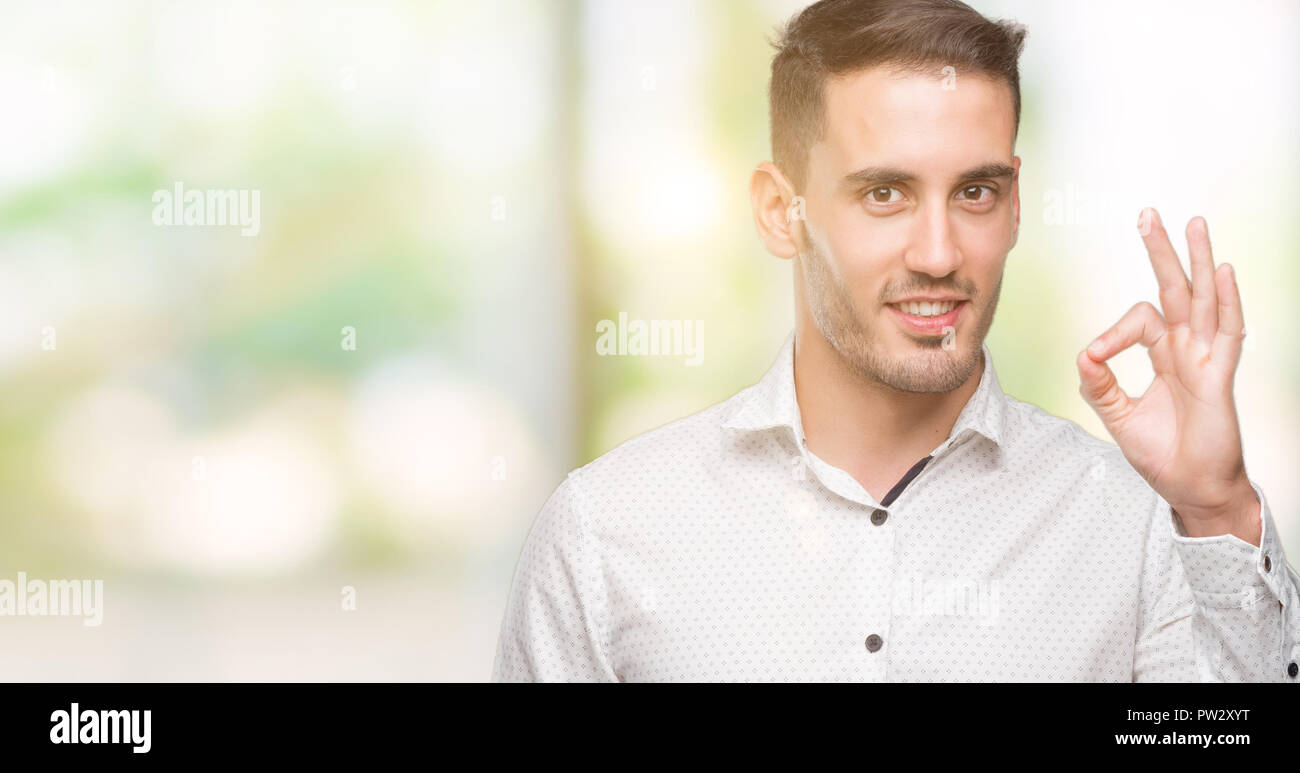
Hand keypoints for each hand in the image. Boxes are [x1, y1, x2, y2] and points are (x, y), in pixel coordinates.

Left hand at [1076, 208, 1259, 544]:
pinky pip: (1227, 332)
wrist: (1191, 489)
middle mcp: (1187, 350)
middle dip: (1161, 251)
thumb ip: (1099, 384)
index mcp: (1163, 355)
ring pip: (1202, 298)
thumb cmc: (1163, 454)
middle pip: (1174, 289)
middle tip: (1148, 215)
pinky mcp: (1220, 376)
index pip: (1138, 321)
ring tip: (1193, 222)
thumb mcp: (1118, 416)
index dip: (1112, 333)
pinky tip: (1221, 271)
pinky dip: (1225, 301)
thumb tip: (1082, 354)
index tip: (1095, 356)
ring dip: (1198, 259)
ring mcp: (1207, 359)